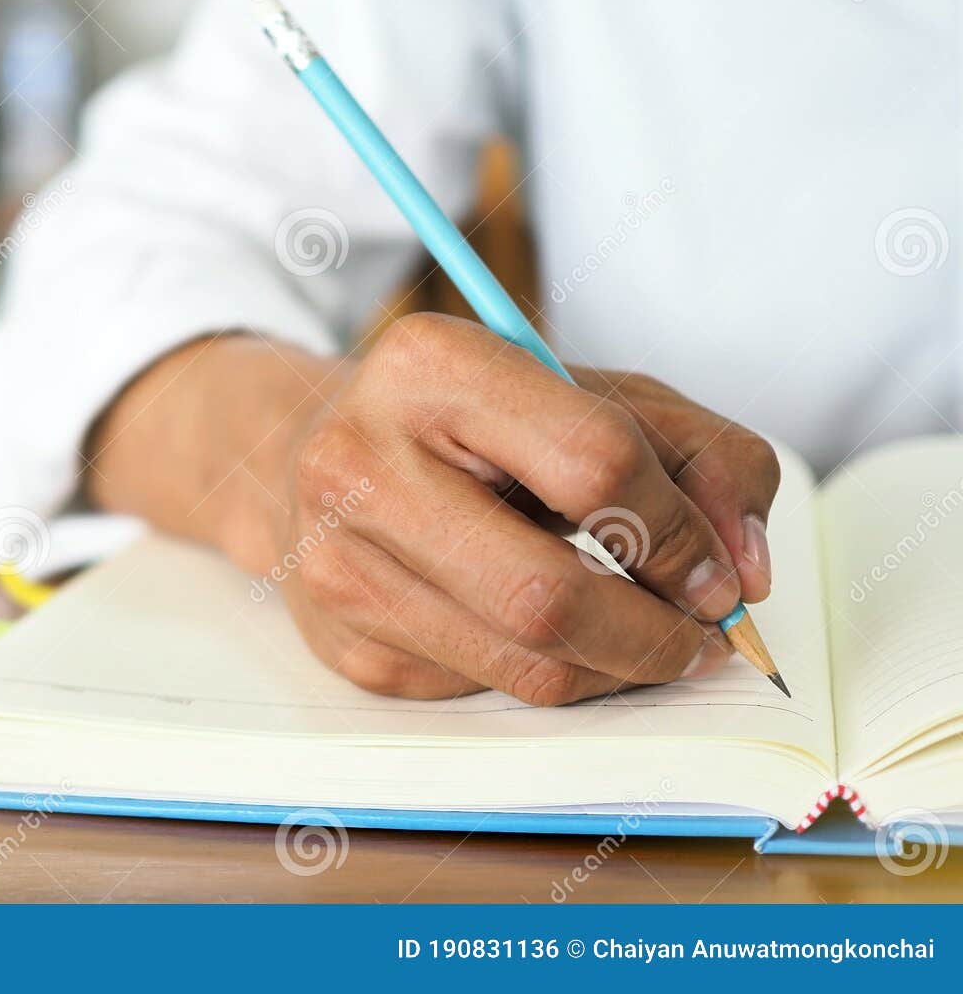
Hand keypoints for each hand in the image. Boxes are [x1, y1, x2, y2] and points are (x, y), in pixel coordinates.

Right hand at [87, 315, 779, 704]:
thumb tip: (744, 572)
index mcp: (430, 365)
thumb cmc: (470, 421)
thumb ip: (698, 455)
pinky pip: (487, 692)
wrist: (312, 456)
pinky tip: (552, 635)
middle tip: (702, 637)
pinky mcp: (341, 642)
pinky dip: (552, 676)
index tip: (719, 571)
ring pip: (525, 666)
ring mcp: (338, 561)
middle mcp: (359, 461)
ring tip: (645, 639)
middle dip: (657, 634)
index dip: (683, 533)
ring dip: (618, 669)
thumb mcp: (590, 392)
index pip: (595, 463)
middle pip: (547, 595)